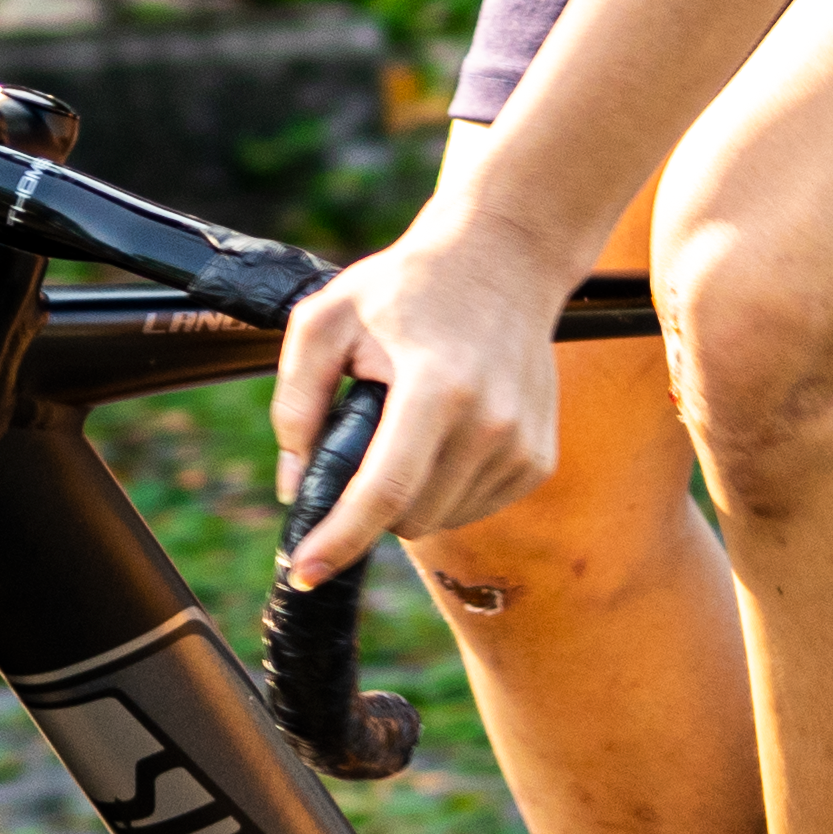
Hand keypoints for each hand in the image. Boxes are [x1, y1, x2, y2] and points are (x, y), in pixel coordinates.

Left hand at [269, 201, 577, 586]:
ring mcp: (521, 445)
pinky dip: (444, 490)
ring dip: (409, 498)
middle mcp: (489, 422)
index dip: (340, 540)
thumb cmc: (407, 287)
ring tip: (410, 428)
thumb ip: (297, 400)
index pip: (385, 490)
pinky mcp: (538, 460)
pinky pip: (472, 508)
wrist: (504, 259)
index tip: (306, 575)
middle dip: (370, 505)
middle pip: (408, 517)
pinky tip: (443, 436)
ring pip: (440, 520)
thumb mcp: (327, 319)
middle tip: (363, 446)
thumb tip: (294, 484)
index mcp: (435, 386)